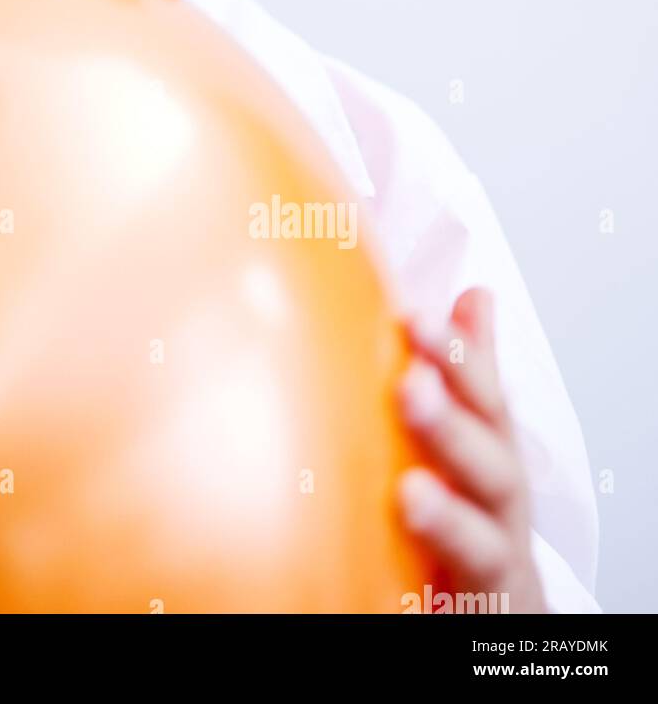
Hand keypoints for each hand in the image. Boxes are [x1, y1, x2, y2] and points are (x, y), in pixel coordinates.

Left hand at [396, 286, 547, 612]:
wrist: (500, 613)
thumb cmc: (479, 516)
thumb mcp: (475, 439)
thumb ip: (469, 373)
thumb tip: (475, 294)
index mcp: (492, 460)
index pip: (482, 400)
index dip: (457, 358)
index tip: (415, 315)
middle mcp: (500, 514)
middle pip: (489, 471)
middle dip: (453, 428)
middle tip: (412, 387)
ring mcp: (492, 571)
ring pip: (480, 549)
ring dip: (446, 521)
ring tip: (410, 496)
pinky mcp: (474, 617)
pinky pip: (458, 614)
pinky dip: (435, 608)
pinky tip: (410, 600)